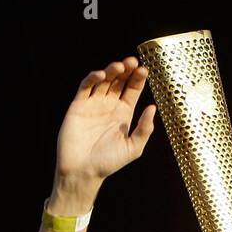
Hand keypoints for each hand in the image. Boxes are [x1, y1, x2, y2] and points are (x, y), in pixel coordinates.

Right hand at [52, 57, 155, 193]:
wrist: (83, 170)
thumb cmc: (109, 162)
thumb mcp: (133, 147)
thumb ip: (144, 128)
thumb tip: (152, 107)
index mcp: (124, 114)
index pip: (132, 90)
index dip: (138, 79)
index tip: (144, 70)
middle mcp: (109, 106)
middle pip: (118, 82)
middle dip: (126, 70)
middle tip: (133, 61)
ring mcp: (93, 104)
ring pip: (103, 81)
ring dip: (111, 71)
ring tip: (120, 65)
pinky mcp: (78, 106)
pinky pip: (85, 88)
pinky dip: (92, 79)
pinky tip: (101, 75)